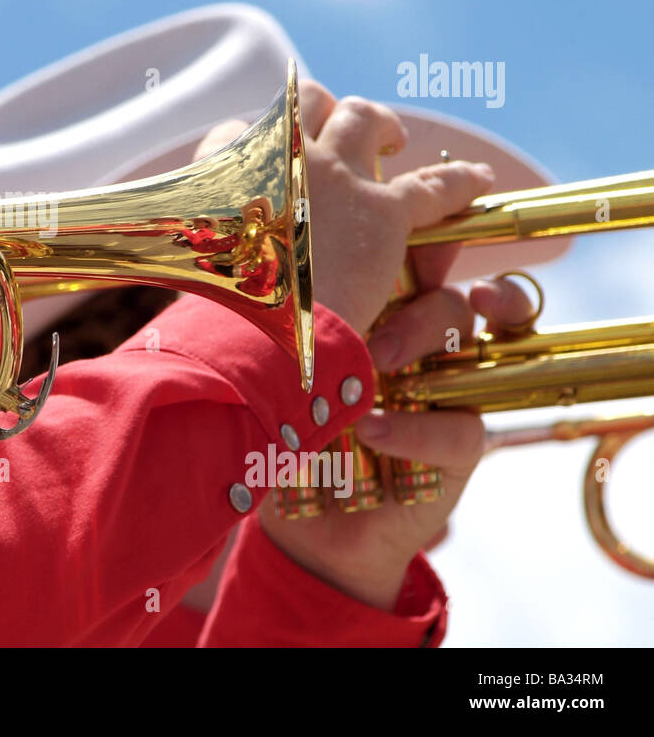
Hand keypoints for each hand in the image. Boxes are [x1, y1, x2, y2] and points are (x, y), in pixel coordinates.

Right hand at [195, 81, 495, 334]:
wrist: (250, 330)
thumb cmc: (206, 300)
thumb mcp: (173, 255)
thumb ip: (168, 235)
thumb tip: (134, 235)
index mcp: (228, 166)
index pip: (235, 131)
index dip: (253, 139)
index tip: (262, 153)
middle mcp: (282, 155)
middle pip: (307, 103)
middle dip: (323, 109)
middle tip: (336, 127)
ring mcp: (337, 176)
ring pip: (364, 119)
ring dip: (379, 124)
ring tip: (391, 139)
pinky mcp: (384, 212)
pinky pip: (434, 185)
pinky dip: (459, 182)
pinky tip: (478, 180)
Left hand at [255, 276, 534, 609]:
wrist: (300, 520)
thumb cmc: (289, 425)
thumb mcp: (284, 363)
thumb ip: (296, 311)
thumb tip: (280, 251)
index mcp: (383, 316)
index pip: (428, 266)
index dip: (440, 243)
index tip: (423, 230)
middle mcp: (423, 350)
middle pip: (455, 302)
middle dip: (425, 302)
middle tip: (376, 319)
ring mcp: (445, 399)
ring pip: (471, 352)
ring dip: (423, 344)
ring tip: (376, 360)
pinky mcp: (455, 453)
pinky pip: (461, 430)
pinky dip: (415, 427)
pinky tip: (373, 429)